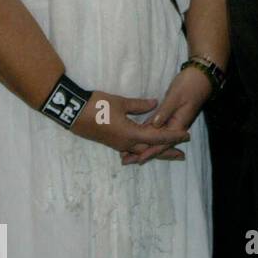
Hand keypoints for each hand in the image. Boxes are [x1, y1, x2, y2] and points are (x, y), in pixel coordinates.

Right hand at [70, 90, 190, 158]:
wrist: (71, 111)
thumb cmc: (96, 105)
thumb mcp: (120, 102)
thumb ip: (139, 105)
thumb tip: (155, 103)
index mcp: (130, 134)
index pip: (157, 137)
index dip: (173, 136)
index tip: (186, 136)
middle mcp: (126, 143)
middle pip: (151, 150)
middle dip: (167, 152)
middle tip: (182, 155)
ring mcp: (118, 144)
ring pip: (141, 151)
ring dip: (154, 152)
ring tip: (167, 154)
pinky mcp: (111, 142)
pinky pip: (131, 149)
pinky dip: (142, 149)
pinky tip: (146, 149)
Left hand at [121, 66, 212, 164]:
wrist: (201, 78)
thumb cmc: (190, 85)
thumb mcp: (176, 96)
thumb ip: (165, 111)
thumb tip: (154, 125)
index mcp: (178, 123)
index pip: (163, 141)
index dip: (151, 151)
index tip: (139, 159)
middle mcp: (174, 126)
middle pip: (157, 143)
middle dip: (142, 152)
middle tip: (125, 160)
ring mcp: (171, 121)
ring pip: (154, 137)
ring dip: (142, 145)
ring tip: (126, 153)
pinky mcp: (166, 115)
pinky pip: (154, 128)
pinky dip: (144, 134)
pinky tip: (135, 138)